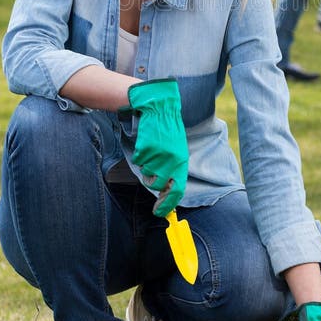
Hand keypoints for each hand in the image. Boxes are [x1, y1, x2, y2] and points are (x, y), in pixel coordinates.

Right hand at [118, 78, 187, 216]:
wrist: (160, 108)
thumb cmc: (168, 131)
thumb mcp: (177, 150)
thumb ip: (174, 168)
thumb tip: (168, 190)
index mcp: (181, 161)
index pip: (177, 191)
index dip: (167, 205)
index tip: (158, 212)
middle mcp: (171, 160)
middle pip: (157, 185)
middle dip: (152, 181)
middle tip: (151, 168)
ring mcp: (158, 155)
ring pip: (146, 173)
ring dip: (146, 165)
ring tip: (151, 150)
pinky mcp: (146, 148)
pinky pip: (138, 160)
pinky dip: (140, 154)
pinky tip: (146, 142)